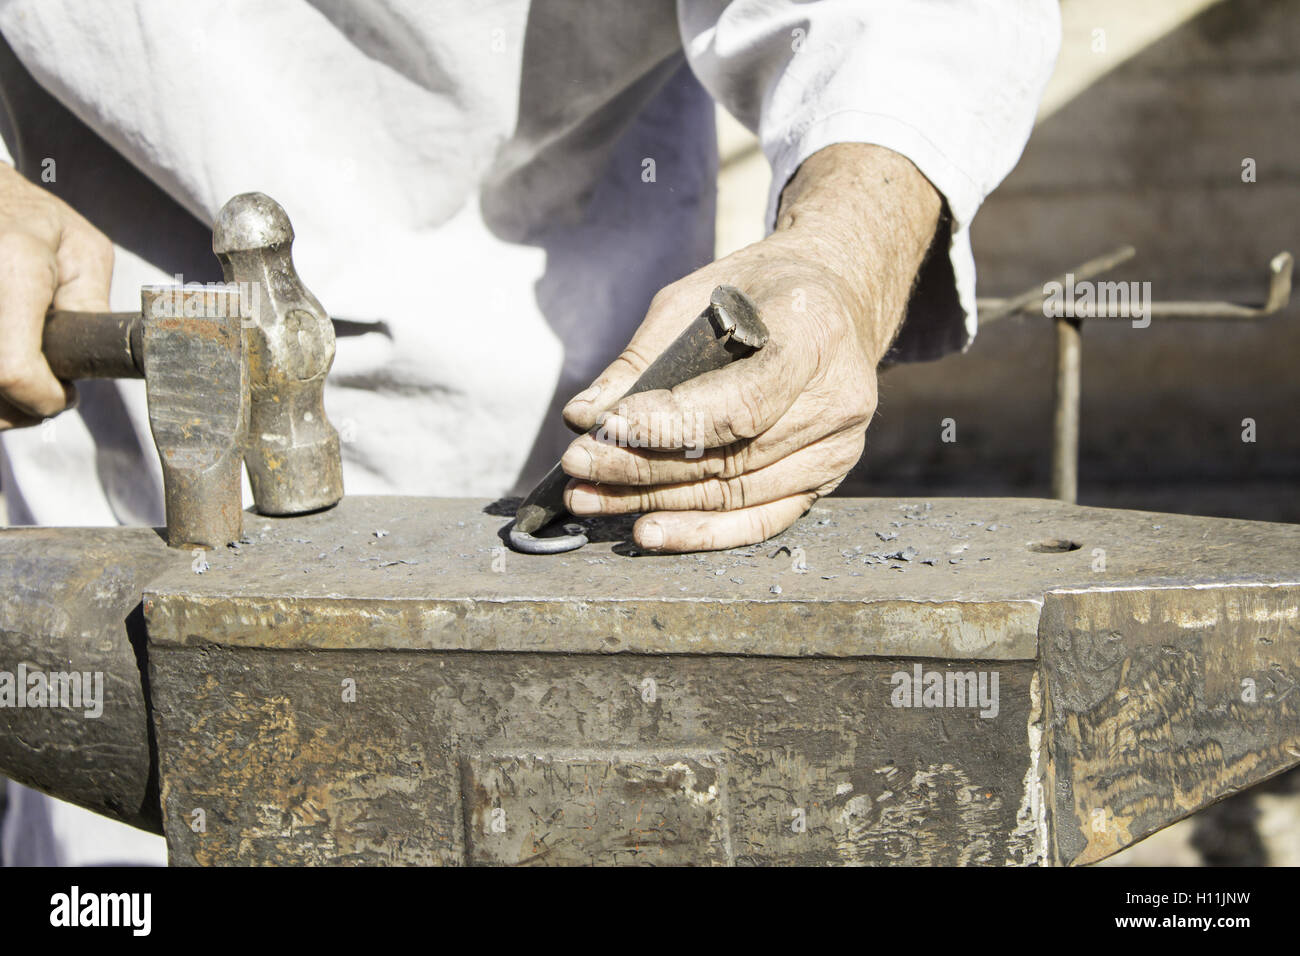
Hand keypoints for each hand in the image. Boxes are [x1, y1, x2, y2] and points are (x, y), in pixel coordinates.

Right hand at [0, 162, 112, 428]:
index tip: (65, 396)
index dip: (43, 398)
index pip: (13, 370)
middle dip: (26, 407)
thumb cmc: (35, 222)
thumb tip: (93, 357)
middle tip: (50, 390)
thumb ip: (93, 306)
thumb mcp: (84, 252)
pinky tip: (8, 370)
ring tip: (28, 379)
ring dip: (4, 405)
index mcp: (17, 269)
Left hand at [560, 144, 941, 551]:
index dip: (669, 425)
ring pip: (734, 494)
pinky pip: (761, 520)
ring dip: (655, 500)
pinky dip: (702, 532)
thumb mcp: (695, 298)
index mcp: (814, 335)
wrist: (837, 300)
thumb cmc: (758, 292)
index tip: (605, 427)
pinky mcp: (827, 477)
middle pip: (729, 456)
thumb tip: (583, 416)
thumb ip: (642, 359)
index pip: (739, 404)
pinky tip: (649, 531)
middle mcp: (838, 399)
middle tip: (579, 464)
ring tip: (590, 498)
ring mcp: (839, 446)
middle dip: (641, 466)